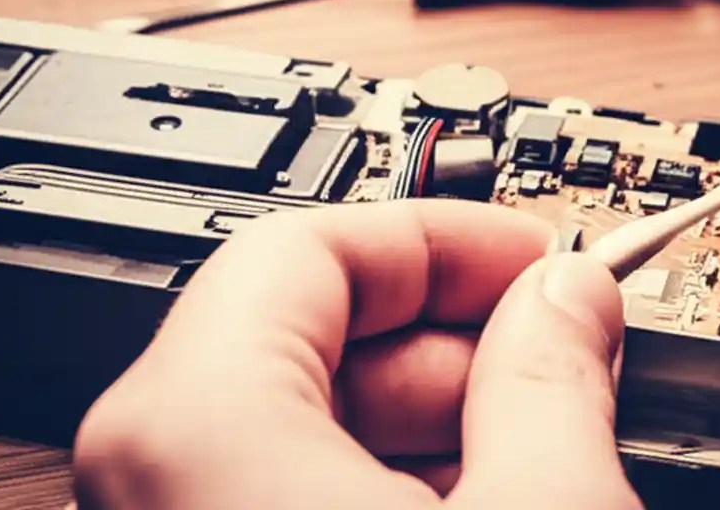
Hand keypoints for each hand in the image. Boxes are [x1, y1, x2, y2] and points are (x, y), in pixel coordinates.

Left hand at [69, 200, 642, 509]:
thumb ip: (556, 374)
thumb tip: (567, 298)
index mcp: (196, 431)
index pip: (312, 244)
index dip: (448, 237)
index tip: (535, 256)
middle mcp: (151, 486)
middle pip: (309, 338)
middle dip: (458, 339)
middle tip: (563, 356)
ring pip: (308, 430)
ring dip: (442, 423)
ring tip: (547, 450)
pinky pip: (293, 499)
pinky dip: (396, 489)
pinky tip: (490, 505)